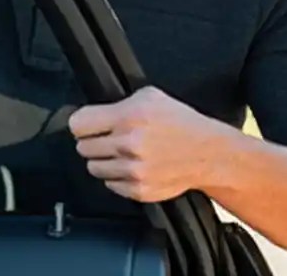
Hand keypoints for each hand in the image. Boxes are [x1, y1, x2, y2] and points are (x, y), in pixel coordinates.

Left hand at [68, 86, 227, 202]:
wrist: (208, 154)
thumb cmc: (180, 123)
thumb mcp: (150, 96)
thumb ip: (118, 102)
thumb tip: (90, 114)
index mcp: (128, 117)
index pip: (78, 124)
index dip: (81, 124)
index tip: (87, 125)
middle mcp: (128, 144)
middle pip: (82, 147)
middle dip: (93, 142)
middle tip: (108, 139)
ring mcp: (133, 170)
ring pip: (93, 168)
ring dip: (103, 161)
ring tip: (122, 153)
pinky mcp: (138, 190)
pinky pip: (109, 184)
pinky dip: (116, 177)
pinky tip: (132, 166)